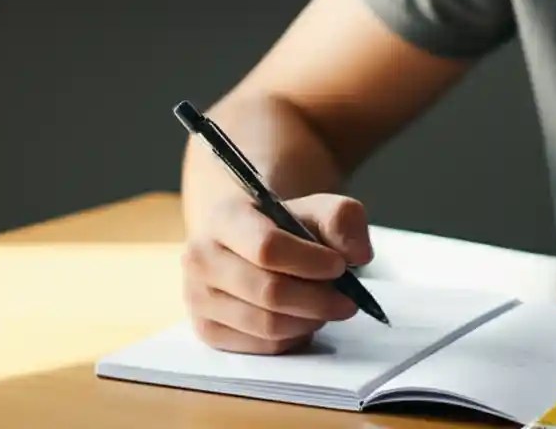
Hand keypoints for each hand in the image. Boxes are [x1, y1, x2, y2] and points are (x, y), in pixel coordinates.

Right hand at [182, 193, 373, 353]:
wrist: (250, 243)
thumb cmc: (287, 226)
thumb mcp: (319, 209)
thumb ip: (344, 220)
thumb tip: (358, 254)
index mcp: (224, 218)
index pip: (267, 248)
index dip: (310, 262)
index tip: (340, 266)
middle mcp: (200, 258)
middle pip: (268, 292)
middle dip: (318, 299)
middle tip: (349, 300)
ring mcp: (197, 298)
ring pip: (266, 325)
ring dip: (309, 320)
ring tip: (327, 307)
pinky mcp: (207, 330)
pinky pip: (261, 346)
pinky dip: (293, 337)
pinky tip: (305, 320)